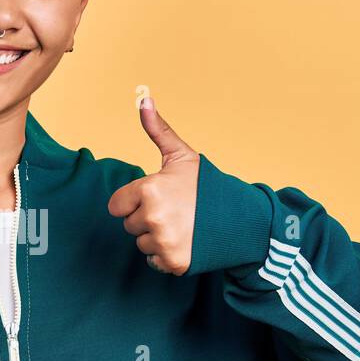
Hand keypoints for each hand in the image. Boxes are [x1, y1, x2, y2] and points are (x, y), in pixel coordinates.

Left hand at [107, 97, 200, 274]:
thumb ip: (158, 130)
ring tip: (182, 226)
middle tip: (175, 211)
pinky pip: (153, 261)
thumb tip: (143, 98)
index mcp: (149, 189)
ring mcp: (164, 242)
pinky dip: (166, 255)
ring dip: (156, 237)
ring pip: (141, 244)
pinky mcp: (173, 262)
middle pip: (129, 225)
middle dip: (147, 219)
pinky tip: (185, 241)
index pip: (116, 205)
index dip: (134, 201)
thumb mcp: (182, 157)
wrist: (243, 219)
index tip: (156, 197)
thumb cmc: (209, 187)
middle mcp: (153, 217)